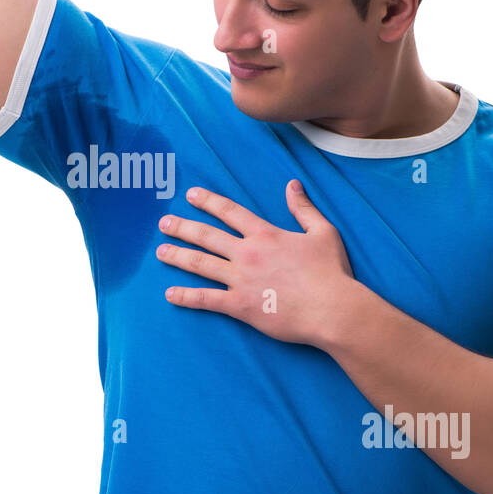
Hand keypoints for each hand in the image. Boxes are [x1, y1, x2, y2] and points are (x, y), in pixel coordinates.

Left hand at [156, 179, 356, 346]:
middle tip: (163, 223)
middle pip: (206, 236)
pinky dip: (185, 297)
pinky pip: (205, 300)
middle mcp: (247, 253)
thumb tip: (292, 184)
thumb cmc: (331, 273)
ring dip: (177, 256)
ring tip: (160, 252)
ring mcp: (240, 280)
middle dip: (182, 227)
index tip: (190, 195)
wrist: (332, 309)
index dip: (208, 201)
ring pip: (199, 264)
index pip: (229, 211)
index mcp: (265, 234)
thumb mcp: (323, 232)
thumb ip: (304, 208)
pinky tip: (169, 294)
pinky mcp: (239, 306)